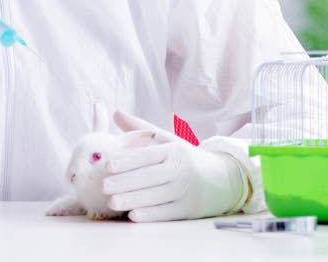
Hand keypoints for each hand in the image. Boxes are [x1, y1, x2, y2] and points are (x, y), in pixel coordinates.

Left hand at [101, 110, 245, 221]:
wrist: (224, 177)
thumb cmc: (186, 157)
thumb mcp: (168, 140)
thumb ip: (140, 129)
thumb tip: (115, 112)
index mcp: (173, 150)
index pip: (147, 156)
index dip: (127, 161)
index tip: (108, 166)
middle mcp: (180, 169)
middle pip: (149, 177)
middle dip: (125, 182)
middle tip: (103, 186)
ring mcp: (186, 190)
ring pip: (156, 196)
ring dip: (133, 200)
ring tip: (112, 202)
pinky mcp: (189, 209)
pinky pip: (167, 213)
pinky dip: (150, 214)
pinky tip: (133, 215)